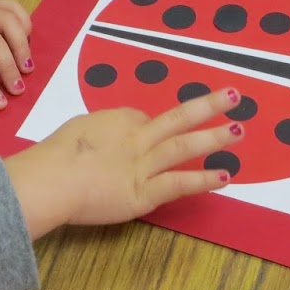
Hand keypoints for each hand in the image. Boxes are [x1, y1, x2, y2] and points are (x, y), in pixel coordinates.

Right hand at [4, 88, 244, 237]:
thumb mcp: (78, 129)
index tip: (152, 135)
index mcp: (118, 120)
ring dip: (213, 137)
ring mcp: (143, 165)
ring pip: (183, 146)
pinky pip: (177, 184)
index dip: (151, 128)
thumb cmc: (54, 155)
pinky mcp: (143, 193)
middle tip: (235, 95)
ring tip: (239, 130)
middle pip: (176, 118)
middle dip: (207, 106)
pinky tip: (225, 176)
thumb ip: (99, 132)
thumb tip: (107, 139)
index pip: (143, 120)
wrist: (50, 179)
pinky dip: (202, 180)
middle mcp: (136, 138)